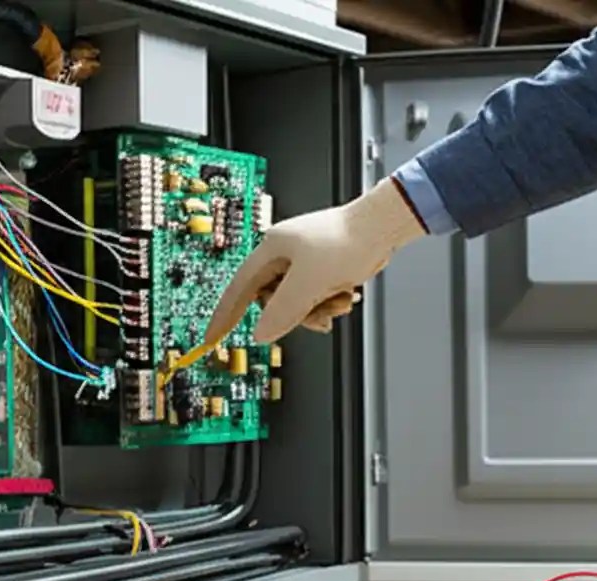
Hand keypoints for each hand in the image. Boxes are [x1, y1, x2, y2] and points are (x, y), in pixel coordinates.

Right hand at [204, 178, 427, 344]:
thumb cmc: (349, 240)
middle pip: (272, 302)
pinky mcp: (321, 268)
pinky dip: (329, 302)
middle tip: (315, 313)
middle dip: (296, 313)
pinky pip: (314, 297)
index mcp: (270, 250)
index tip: (213, 338)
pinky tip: (345, 295)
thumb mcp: (309, 282)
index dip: (224, 316)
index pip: (238, 289)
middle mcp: (283, 255)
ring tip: (338, 299)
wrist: (383, 227)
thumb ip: (282, 310)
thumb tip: (261, 333)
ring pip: (296, 303)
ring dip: (318, 308)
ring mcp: (302, 262)